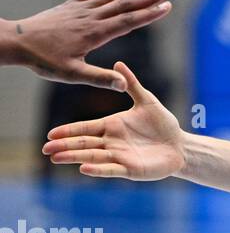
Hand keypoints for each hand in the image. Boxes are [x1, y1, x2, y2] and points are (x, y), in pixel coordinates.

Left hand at [6, 0, 172, 88]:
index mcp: (95, 33)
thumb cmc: (43, 60)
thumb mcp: (71, 74)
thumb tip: (124, 85)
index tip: (168, 6)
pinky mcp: (72, 5)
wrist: (16, 42)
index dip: (150, 14)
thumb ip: (99, 78)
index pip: (128, 21)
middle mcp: (91, 17)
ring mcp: (82, 9)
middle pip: (126, 3)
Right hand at [42, 61, 184, 179]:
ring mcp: (119, 157)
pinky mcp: (130, 169)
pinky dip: (98, 169)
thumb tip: (118, 63)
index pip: (85, 128)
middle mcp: (111, 142)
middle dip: (65, 146)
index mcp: (111, 126)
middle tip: (45, 149)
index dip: (69, 131)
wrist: (180, 145)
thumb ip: (132, 84)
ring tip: (56, 158)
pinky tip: (84, 169)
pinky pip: (111, 169)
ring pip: (93, 157)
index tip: (51, 134)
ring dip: (75, 158)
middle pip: (84, 144)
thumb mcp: (147, 101)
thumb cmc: (162, 124)